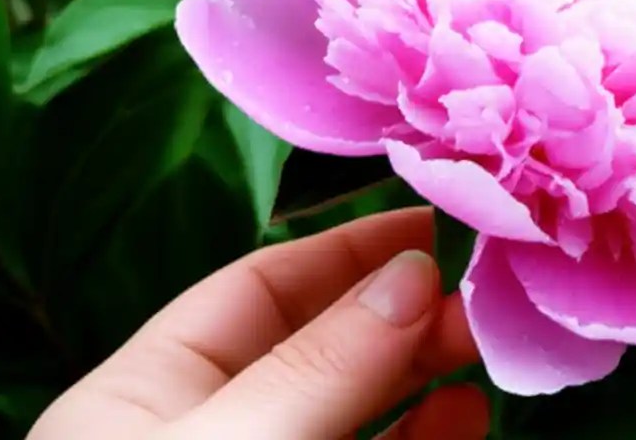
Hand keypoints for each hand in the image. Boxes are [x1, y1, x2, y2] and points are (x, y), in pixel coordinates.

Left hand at [28, 207, 486, 439]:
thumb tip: (418, 274)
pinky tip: (467, 410)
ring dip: (427, 370)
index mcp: (146, 396)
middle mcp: (211, 428)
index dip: (348, 248)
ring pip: (359, 406)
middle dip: (405, 309)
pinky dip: (427, 432)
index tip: (434, 217)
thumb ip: (320, 366)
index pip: (259, 289)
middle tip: (488, 281)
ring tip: (490, 336)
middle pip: (323, 346)